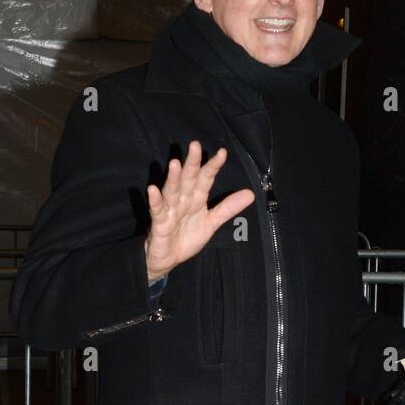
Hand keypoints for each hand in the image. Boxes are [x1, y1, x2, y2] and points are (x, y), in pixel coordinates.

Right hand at [144, 141, 255, 278]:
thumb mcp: (211, 222)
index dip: (213, 166)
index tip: (222, 153)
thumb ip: (228, 208)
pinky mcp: (159, 222)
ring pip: (172, 191)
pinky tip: (153, 190)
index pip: (206, 179)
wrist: (168, 259)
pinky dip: (155, 201)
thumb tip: (251, 193)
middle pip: (188, 179)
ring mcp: (170, 210)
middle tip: (195, 145)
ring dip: (173, 178)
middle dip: (192, 163)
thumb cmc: (186, 237)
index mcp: (196, 198)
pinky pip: (157, 210)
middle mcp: (183, 200)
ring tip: (175, 163)